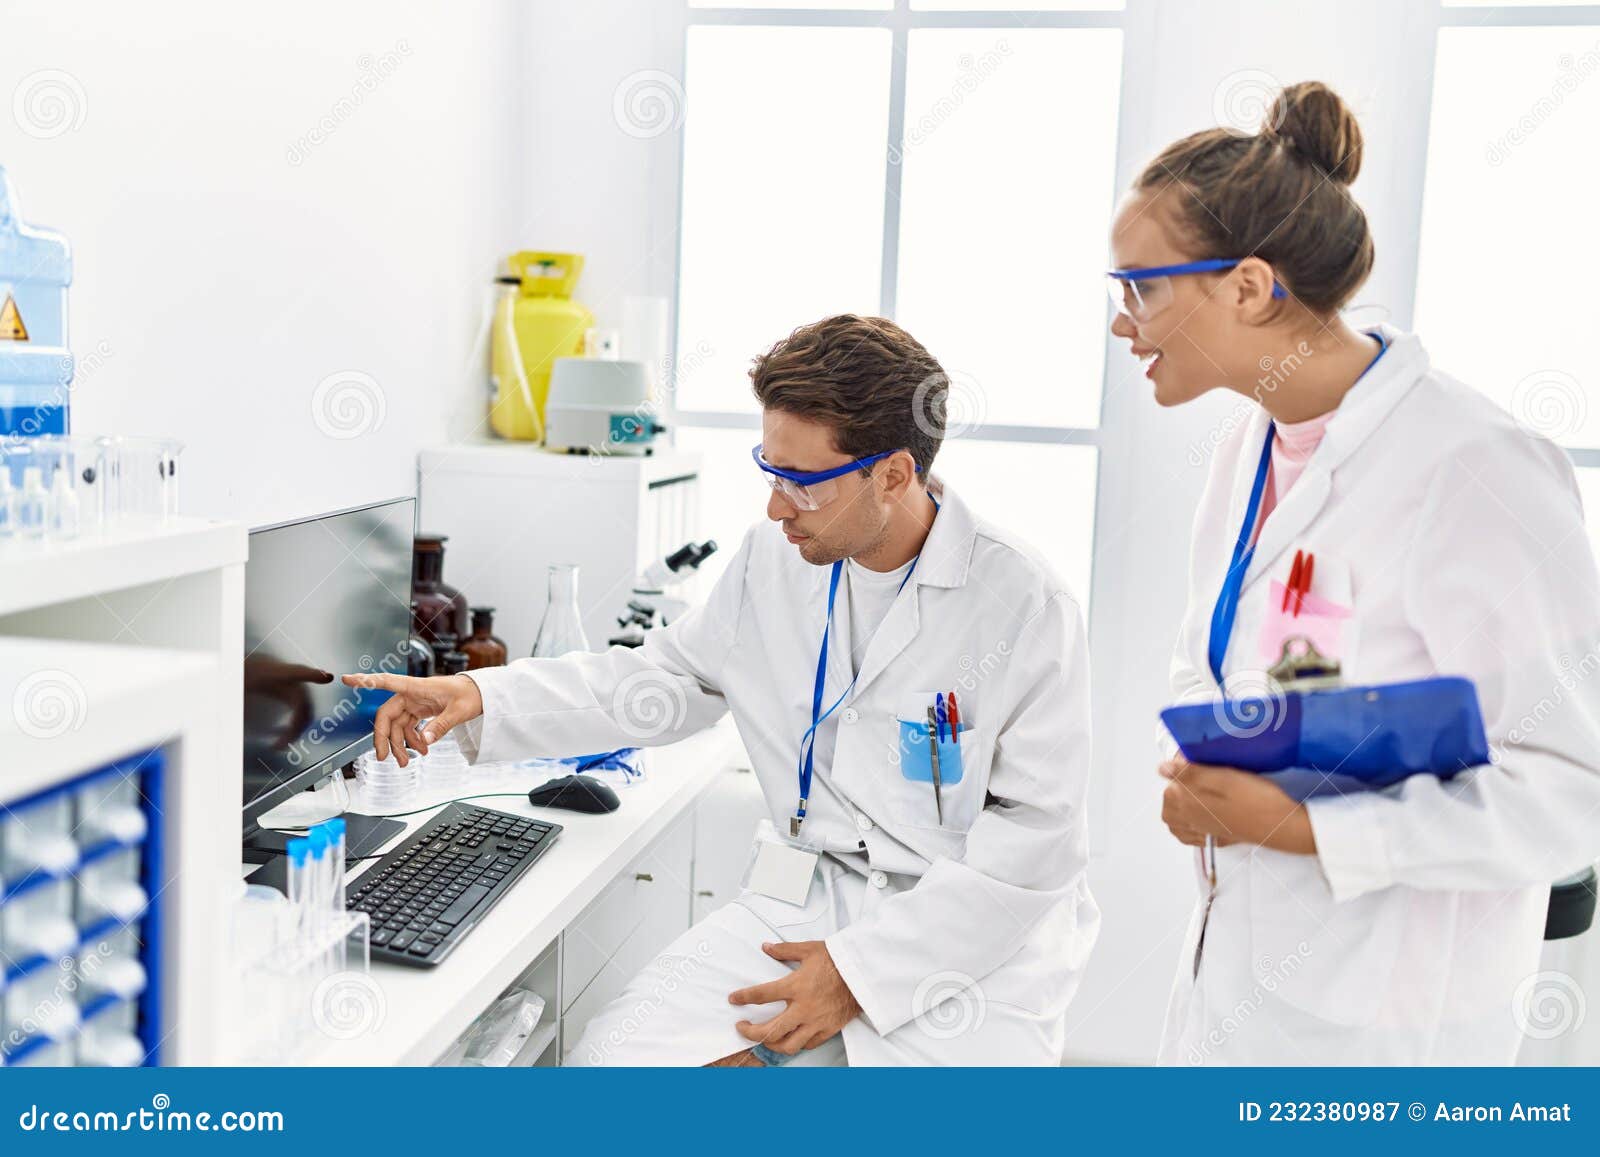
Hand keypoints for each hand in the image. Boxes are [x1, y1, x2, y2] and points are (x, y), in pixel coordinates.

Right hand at [339, 672, 483, 766]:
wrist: (481, 693)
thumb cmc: (470, 693)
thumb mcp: (458, 710)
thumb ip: (440, 726)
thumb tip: (424, 741)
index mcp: (417, 687)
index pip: (386, 681)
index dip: (365, 681)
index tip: (347, 679)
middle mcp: (412, 694)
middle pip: (387, 715)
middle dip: (383, 737)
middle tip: (383, 757)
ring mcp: (415, 703)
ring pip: (397, 725)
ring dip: (399, 744)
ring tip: (406, 761)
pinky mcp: (420, 711)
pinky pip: (408, 727)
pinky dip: (411, 740)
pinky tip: (421, 750)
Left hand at [727, 940, 859, 1056]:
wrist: (863, 974)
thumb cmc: (838, 961)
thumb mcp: (809, 950)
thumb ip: (785, 950)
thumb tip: (767, 947)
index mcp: (795, 986)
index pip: (761, 995)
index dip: (743, 998)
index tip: (734, 999)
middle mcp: (802, 1008)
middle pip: (769, 1030)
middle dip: (750, 1032)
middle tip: (742, 1028)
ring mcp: (815, 1022)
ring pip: (787, 1045)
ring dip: (771, 1044)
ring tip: (764, 1039)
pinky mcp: (827, 1029)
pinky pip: (807, 1044)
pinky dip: (796, 1044)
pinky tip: (790, 1039)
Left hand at [1159, 756, 1315, 854]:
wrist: (1283, 824)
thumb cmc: (1257, 799)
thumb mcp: (1223, 777)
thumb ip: (1189, 773)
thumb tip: (1162, 768)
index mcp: (1188, 802)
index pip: (1170, 780)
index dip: (1181, 765)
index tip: (1195, 757)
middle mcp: (1191, 820)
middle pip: (1169, 802)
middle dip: (1177, 785)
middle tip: (1197, 772)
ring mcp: (1204, 831)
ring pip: (1177, 820)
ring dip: (1179, 805)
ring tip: (1196, 791)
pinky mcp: (1218, 838)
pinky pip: (1192, 835)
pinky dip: (1189, 825)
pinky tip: (1201, 813)